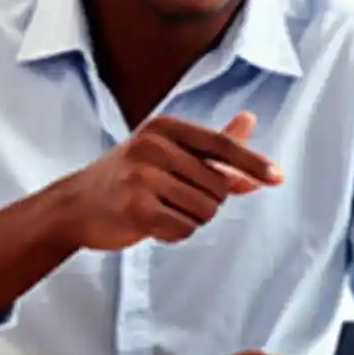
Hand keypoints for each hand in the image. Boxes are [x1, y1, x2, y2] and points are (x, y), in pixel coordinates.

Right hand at [57, 112, 282, 249]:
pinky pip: (184, 229)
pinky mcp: (135, 209)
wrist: (75, 205)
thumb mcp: (170, 151)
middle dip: (207, 200)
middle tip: (174, 197)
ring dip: (192, 218)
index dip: (253, 163)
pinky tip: (152, 224)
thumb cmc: (130, 176)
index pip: (222, 145)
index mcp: (166, 127)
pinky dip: (176, 233)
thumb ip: (211, 145)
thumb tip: (250, 121)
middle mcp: (153, 146)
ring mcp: (141, 176)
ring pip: (205, 210)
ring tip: (162, 208)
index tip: (278, 178)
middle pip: (219, 186)